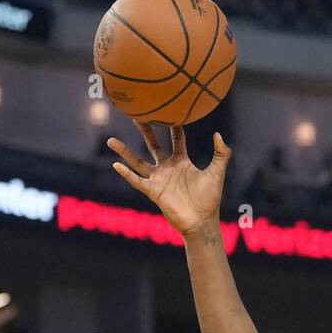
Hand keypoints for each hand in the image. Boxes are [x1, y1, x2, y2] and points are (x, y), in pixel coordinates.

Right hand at [108, 123, 230, 235]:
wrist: (201, 222)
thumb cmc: (210, 200)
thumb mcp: (217, 173)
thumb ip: (221, 154)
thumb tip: (218, 135)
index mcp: (182, 162)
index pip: (176, 140)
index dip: (174, 126)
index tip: (169, 111)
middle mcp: (168, 168)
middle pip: (153, 145)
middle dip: (145, 130)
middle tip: (135, 115)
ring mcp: (159, 179)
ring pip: (137, 162)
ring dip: (124, 151)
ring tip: (110, 140)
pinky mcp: (153, 191)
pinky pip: (137, 181)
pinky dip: (126, 174)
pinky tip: (115, 165)